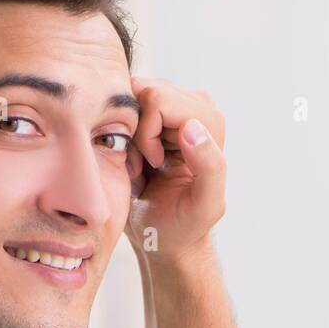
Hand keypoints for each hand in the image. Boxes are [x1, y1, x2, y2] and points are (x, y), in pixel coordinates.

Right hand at [125, 77, 226, 259]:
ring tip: (139, 165)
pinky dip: (119, 134)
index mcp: (210, 121)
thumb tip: (191, 127)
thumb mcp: (204, 206)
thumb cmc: (183, 225)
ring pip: (127, 98)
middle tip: (144, 166)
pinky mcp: (148, 113)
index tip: (155, 165)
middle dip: (136, 133)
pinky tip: (133, 159)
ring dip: (127, 135)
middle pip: (141, 92)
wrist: (162, 235)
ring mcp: (169, 106)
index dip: (147, 134)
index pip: (159, 100)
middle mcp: (192, 105)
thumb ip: (210, 167)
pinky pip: (119, 108)